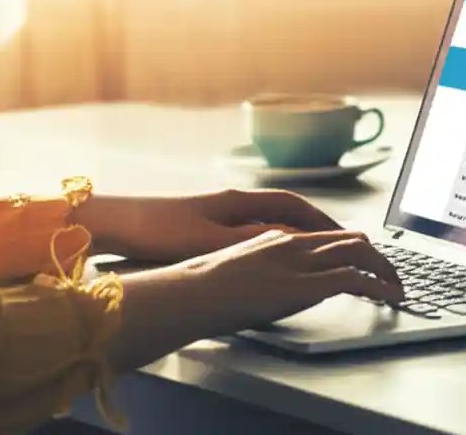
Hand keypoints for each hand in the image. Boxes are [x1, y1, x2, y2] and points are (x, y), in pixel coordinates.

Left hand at [74, 188, 343, 261]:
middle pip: (285, 213)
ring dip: (294, 237)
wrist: (118, 224)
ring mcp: (218, 215)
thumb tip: (295, 239)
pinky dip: (272, 245)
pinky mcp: (203, 230)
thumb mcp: (213, 240)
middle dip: (315, 229)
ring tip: (315, 256)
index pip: (293, 205)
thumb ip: (254, 240)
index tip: (347, 236)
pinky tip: (271, 263)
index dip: (323, 220)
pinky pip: (251, 234)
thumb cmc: (160, 229)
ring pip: (269, 224)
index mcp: (239, 201)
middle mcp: (232, 204)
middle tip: (342, 247)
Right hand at [108, 229, 403, 368]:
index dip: (352, 246)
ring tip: (398, 286)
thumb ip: (259, 266)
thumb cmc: (202, 286)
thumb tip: (269, 281)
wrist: (191, 291)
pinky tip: (390, 297)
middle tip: (390, 273)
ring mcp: (301, 260)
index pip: (326, 233)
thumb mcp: (234, 267)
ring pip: (359, 252)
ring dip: (384, 269)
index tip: (365, 259)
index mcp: (276, 235)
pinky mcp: (305, 283)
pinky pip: (355, 279)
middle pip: (349, 238)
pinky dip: (379, 285)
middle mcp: (294, 241)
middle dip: (376, 256)